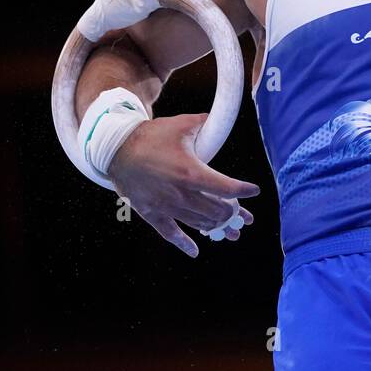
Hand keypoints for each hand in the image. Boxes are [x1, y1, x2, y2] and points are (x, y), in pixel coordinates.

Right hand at [108, 112, 259, 257]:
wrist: (116, 149)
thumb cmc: (151, 135)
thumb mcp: (181, 125)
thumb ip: (204, 123)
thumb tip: (217, 119)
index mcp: (191, 172)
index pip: (226, 187)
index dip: (243, 190)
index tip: (254, 191)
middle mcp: (181, 193)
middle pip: (216, 211)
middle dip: (234, 214)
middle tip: (243, 216)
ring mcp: (166, 206)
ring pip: (199, 223)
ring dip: (217, 228)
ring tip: (231, 232)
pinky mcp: (151, 213)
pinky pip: (170, 234)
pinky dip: (184, 244)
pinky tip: (195, 251)